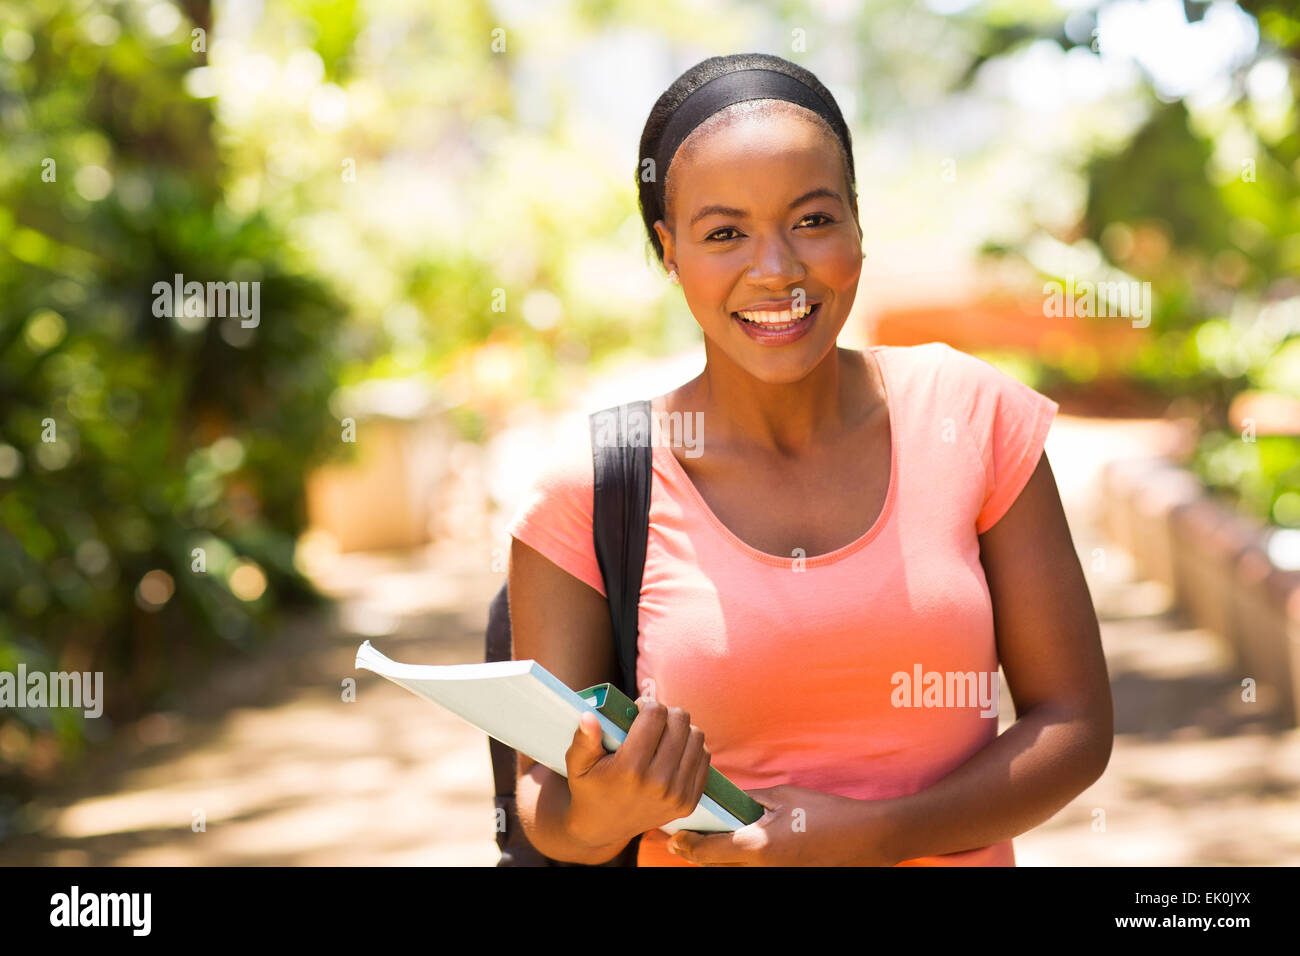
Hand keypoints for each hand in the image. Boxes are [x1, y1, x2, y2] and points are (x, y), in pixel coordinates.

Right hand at [563, 698, 711, 849]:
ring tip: (664, 734)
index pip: (655, 715)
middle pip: (679, 722)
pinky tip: (674, 750)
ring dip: (681, 729)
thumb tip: (589, 716)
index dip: (647, 704)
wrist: (604, 828)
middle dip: (666, 713)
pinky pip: (704, 758)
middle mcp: (657, 783)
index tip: (639, 709)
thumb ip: (584, 739)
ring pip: (696, 737)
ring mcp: (677, 794)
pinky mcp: (689, 802)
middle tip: (652, 720)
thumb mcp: (578, 764)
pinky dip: (691, 748)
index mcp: (630, 769)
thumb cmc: (590, 788)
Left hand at [665, 785, 897, 865]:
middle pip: (716, 863)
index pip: (709, 851)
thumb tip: (727, 797)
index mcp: (756, 846)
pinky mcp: (786, 872)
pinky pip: (752, 865)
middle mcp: (761, 867)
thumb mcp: (783, 797)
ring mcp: (774, 873)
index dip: (686, 845)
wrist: (864, 837)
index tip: (672, 837)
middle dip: (697, 851)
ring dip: (717, 853)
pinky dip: (738, 854)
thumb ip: (750, 799)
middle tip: (681, 837)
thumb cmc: (826, 813)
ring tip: (706, 834)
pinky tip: (738, 838)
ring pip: (734, 866)